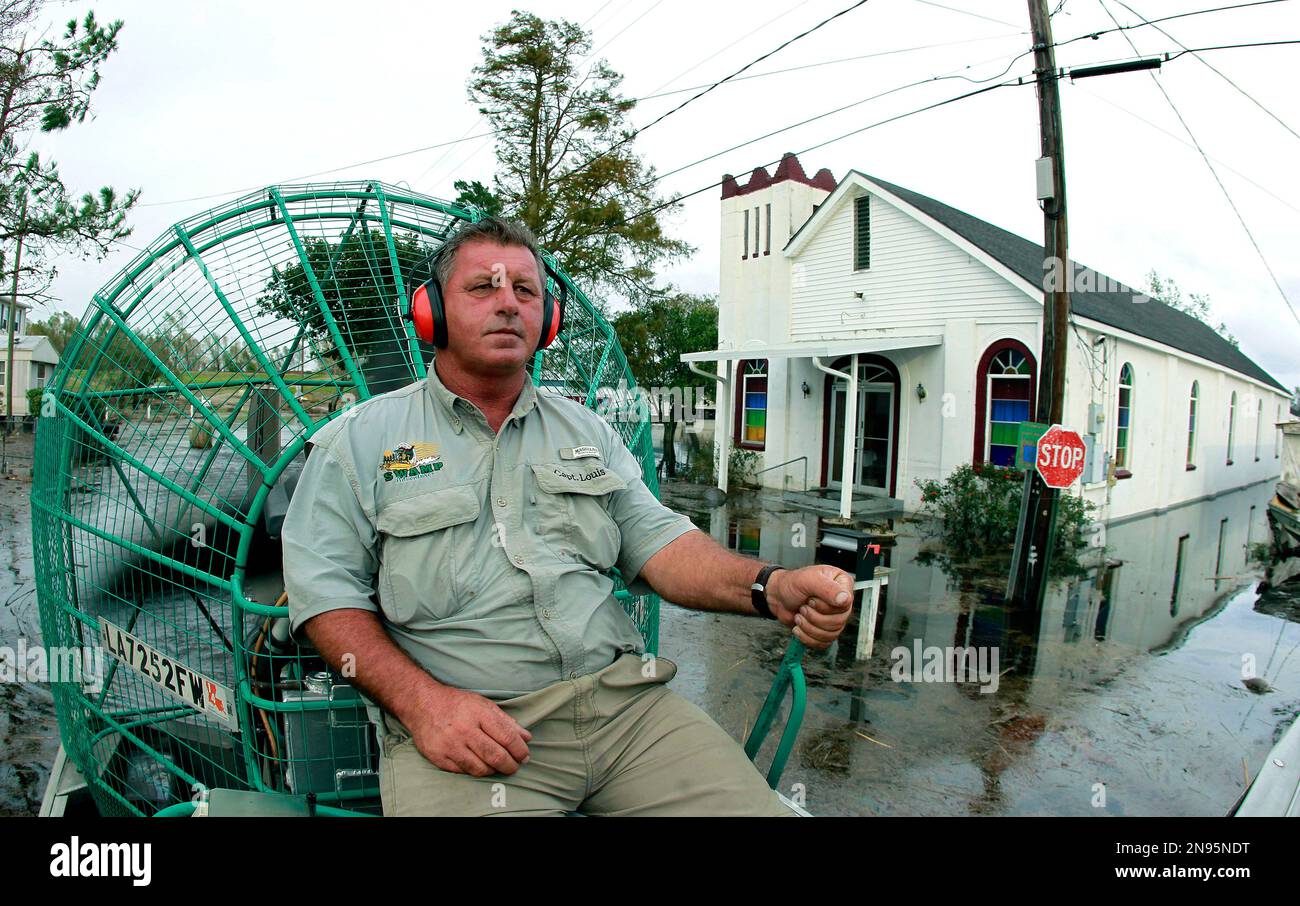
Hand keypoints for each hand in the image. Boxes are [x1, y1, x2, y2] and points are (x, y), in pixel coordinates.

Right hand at [405, 686, 532, 776]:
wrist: (422, 704)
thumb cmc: (457, 704)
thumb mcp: (483, 704)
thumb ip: (505, 721)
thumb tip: (526, 738)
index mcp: (479, 714)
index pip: (508, 738)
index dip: (520, 750)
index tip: (524, 755)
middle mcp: (464, 730)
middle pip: (496, 756)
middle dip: (511, 765)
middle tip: (515, 766)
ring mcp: (450, 745)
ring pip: (481, 769)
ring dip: (494, 771)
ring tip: (498, 766)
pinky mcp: (439, 757)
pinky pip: (464, 771)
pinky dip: (476, 771)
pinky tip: (480, 765)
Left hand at [765, 565, 853, 649]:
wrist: (778, 597)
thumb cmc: (792, 584)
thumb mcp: (808, 580)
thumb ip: (828, 588)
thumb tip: (845, 599)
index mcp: (842, 584)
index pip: (845, 604)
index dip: (825, 607)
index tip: (811, 600)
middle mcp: (841, 601)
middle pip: (839, 621)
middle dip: (815, 618)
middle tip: (803, 607)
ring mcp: (834, 616)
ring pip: (832, 634)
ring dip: (810, 627)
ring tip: (799, 616)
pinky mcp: (826, 629)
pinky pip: (824, 643)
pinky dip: (808, 638)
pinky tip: (799, 627)